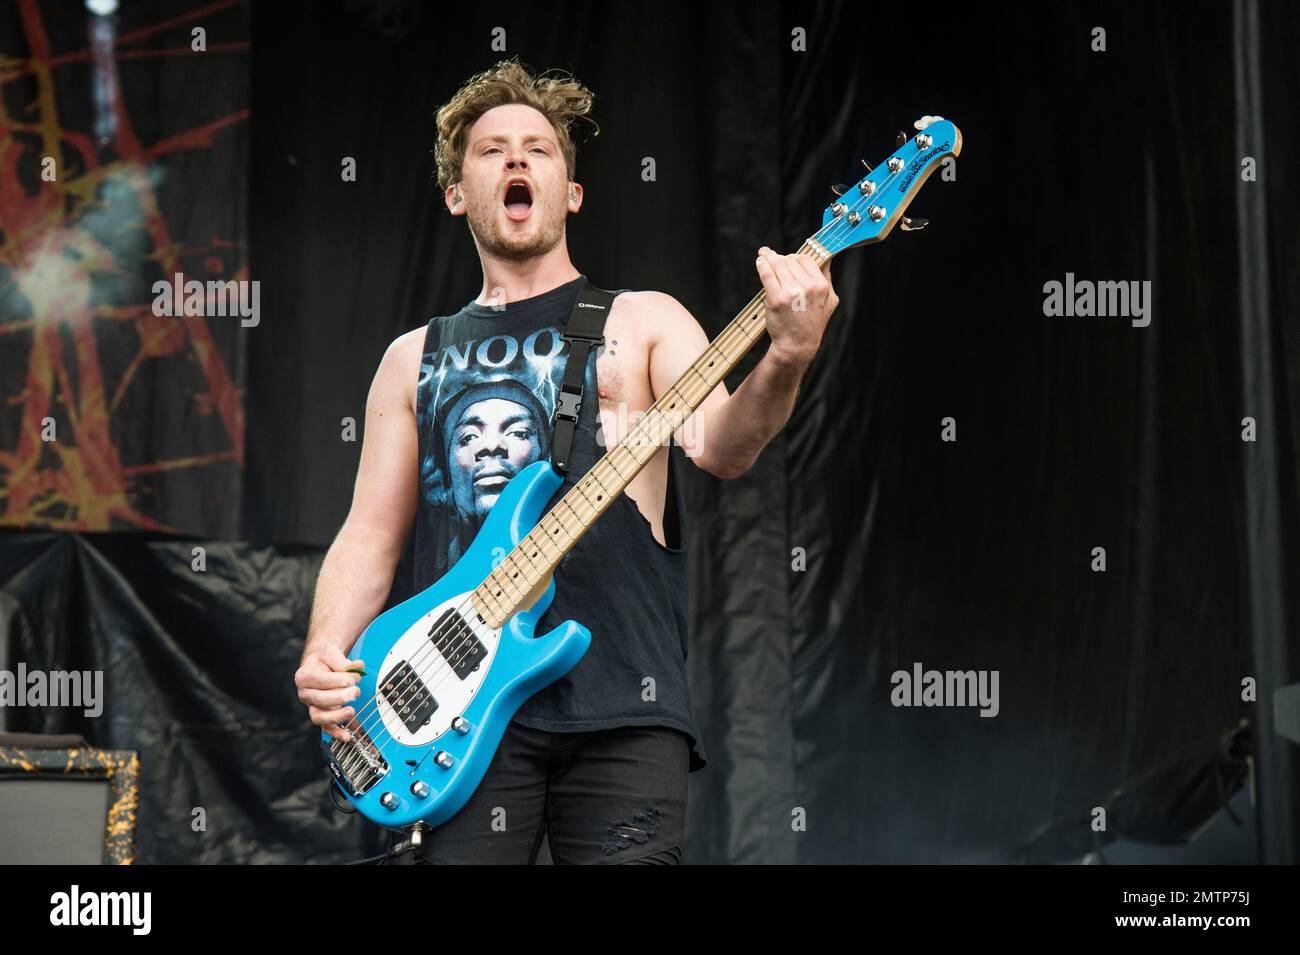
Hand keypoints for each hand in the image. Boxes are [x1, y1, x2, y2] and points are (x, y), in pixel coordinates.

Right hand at [295, 646, 364, 742]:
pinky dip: (336, 733)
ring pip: (319, 717)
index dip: (338, 680)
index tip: (353, 678)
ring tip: (351, 711)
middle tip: (355, 692)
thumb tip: (358, 667)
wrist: (320, 666)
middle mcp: (305, 693)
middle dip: (339, 697)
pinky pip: (325, 728)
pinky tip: (347, 736)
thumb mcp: (331, 654)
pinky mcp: (320, 715)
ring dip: (336, 716)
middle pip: (320, 699)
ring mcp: (312, 706)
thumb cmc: (325, 661)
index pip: (321, 680)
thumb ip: (343, 661)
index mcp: (304, 676)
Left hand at [755, 246, 838, 368]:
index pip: (806, 259)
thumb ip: (828, 278)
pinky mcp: (776, 299)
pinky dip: (762, 264)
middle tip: (773, 258)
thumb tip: (827, 258)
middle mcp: (808, 287)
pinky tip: (760, 261)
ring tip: (763, 256)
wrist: (797, 345)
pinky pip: (767, 273)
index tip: (787, 259)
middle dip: (781, 259)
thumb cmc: (812, 324)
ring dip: (769, 257)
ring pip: (778, 264)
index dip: (795, 257)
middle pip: (790, 260)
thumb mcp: (830, 301)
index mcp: (821, 285)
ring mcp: (791, 292)